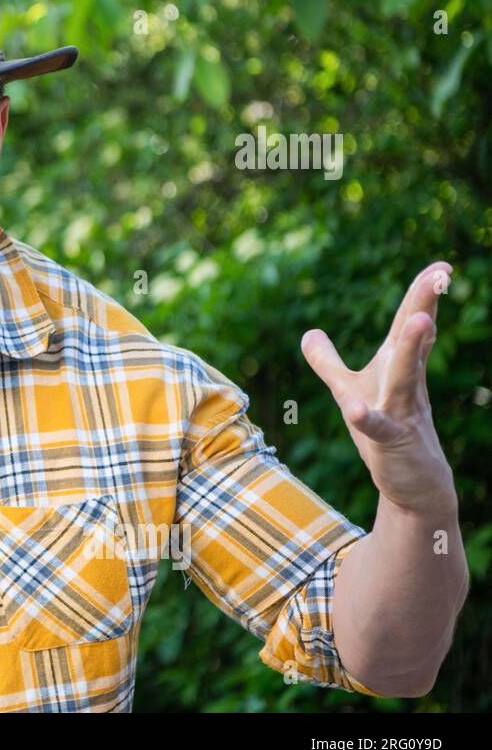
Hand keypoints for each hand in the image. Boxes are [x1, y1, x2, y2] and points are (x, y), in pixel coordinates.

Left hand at [300, 261, 455, 515]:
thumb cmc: (387, 429)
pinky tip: (356, 411)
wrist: (414, 484)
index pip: (409, 323)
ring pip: (406, 375)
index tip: (441, 265)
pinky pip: (378, 428)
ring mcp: (400, 411)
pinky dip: (368, 418)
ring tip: (419, 320)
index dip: (422, 293)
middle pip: (414, 338)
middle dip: (424, 304)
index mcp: (397, 366)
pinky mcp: (390, 441)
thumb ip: (328, 362)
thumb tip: (308, 332)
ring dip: (411, 348)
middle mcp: (404, 382)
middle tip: (441, 274)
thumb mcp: (350, 390)